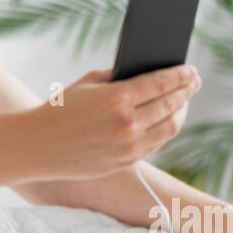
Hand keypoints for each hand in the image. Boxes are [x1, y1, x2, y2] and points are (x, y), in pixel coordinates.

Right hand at [32, 64, 200, 181]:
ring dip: (181, 112)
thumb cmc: (60, 109)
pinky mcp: (126, 162)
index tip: (191, 70)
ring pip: (169, 128)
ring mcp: (129, 146)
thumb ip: (118, 77)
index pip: (161, 84)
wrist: (38, 146)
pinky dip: (165, 129)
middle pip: (171, 105)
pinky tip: (166, 120)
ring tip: (183, 101)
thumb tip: (147, 73)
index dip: (180, 76)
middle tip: (194, 82)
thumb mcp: (87, 84)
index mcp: (117, 98)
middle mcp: (127, 124)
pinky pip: (155, 143)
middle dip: (186, 91)